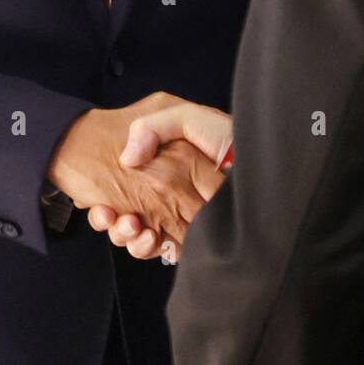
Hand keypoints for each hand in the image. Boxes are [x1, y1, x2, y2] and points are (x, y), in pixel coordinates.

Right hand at [47, 93, 223, 250]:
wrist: (265, 161)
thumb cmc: (228, 137)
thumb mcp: (185, 115)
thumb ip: (153, 128)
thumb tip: (128, 159)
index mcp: (167, 165)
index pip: (128, 183)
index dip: (107, 194)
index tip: (97, 199)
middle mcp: (170, 192)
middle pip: (129, 212)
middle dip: (113, 218)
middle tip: (106, 214)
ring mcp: (178, 216)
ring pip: (140, 234)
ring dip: (126, 235)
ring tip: (130, 226)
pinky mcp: (189, 237)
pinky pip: (159, 248)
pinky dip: (144, 247)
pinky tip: (144, 237)